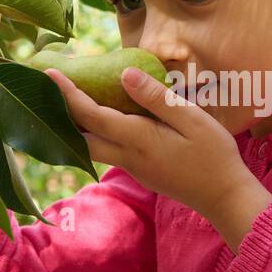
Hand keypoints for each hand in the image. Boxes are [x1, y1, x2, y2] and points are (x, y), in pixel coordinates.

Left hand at [43, 64, 255, 220]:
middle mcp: (127, 156)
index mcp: (138, 139)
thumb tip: (123, 75)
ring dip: (75, 125)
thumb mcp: (192, 119)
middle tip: (48, 88)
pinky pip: (106, 151)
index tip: (48, 74)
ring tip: (67, 100)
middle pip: (80, 137)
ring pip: (90, 148)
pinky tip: (100, 118)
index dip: (68, 94)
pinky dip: (94, 133)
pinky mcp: (139, 172)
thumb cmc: (214, 155)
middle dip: (61, 113)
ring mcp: (132, 167)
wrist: (224, 197)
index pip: (92, 115)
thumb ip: (156, 98)